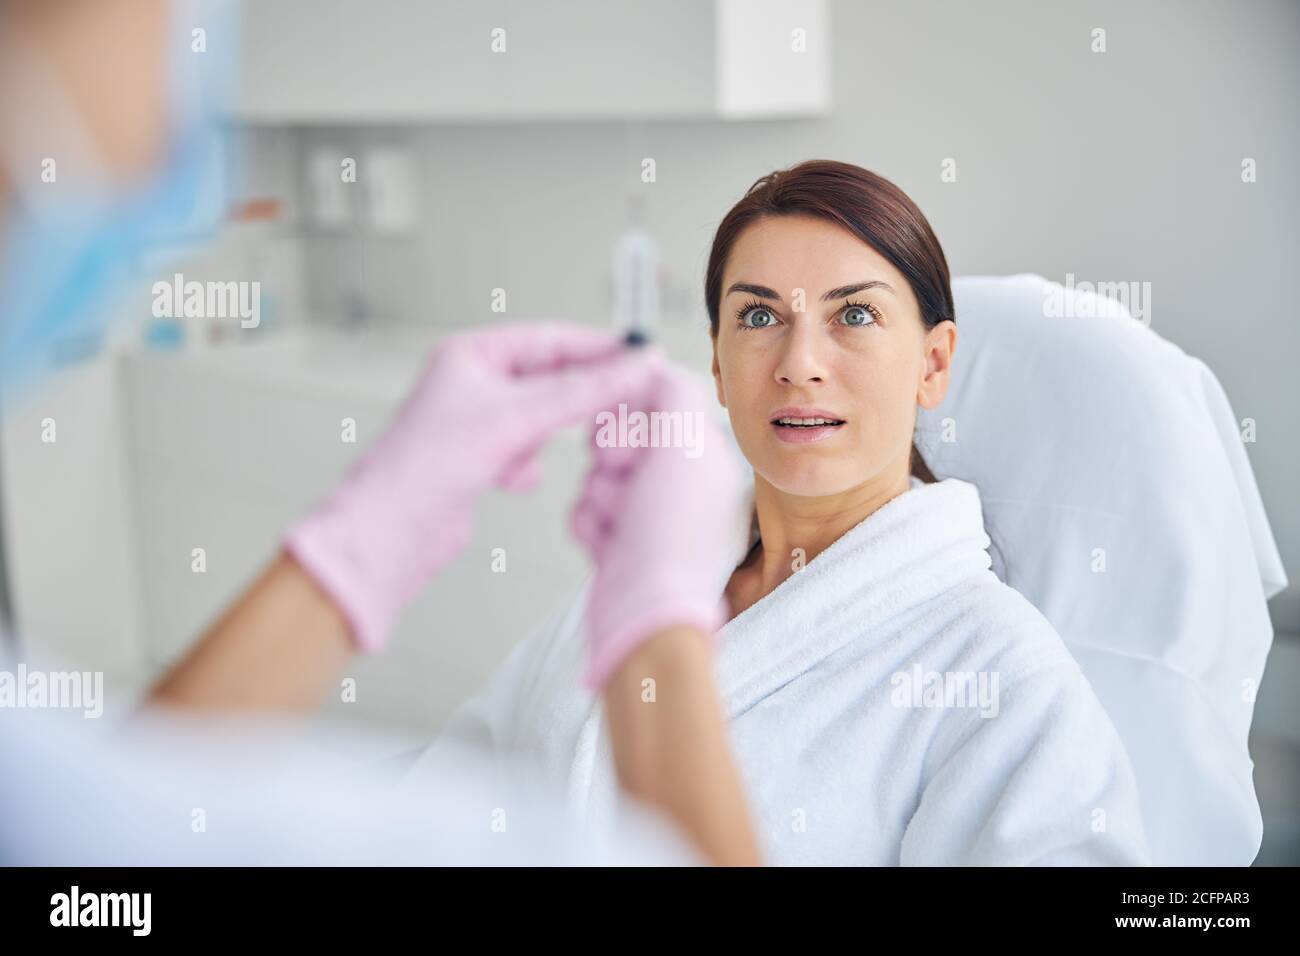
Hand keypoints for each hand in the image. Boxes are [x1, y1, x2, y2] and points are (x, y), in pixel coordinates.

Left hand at [285, 322, 654, 652]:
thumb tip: (633, 366)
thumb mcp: (517, 416)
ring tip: (525, 451)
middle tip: (617, 404)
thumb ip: (583, 391)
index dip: (597, 347)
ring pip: (541, 421)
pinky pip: (527, 454)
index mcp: (471, 355)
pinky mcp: (480, 462)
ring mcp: (476, 425)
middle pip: (549, 380)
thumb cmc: (426, 465)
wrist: (393, 531)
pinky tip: (507, 479)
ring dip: (541, 440)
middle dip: (573, 401)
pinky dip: (525, 468)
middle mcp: (472, 385)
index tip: (638, 356)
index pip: (550, 338)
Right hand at [570, 360, 748, 690]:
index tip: (622, 428)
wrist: (645, 619)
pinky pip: (588, 511)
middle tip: (620, 474)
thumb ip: (672, 390)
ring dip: (598, 494)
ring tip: (617, 520)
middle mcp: (685, 490)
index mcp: (709, 461)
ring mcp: (652, 520)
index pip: (660, 407)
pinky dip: (589, 524)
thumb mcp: (682, 444)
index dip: (631, 413)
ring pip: (599, 475)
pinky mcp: (622, 546)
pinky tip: (605, 544)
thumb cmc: (670, 541)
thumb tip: (654, 365)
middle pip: (624, 439)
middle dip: (610, 457)